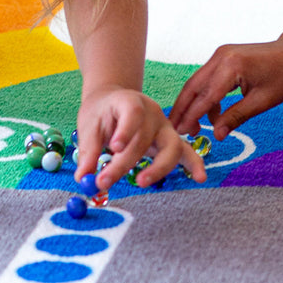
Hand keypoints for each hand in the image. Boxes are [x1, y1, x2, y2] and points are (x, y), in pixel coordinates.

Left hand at [73, 87, 207, 191]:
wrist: (114, 100)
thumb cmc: (101, 112)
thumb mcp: (89, 125)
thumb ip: (88, 151)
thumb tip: (83, 179)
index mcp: (130, 102)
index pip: (133, 114)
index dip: (126, 131)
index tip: (113, 148)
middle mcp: (152, 113)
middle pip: (146, 137)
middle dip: (126, 161)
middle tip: (105, 180)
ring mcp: (165, 127)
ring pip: (171, 146)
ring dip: (158, 167)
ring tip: (141, 182)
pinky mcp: (171, 141)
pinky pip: (186, 152)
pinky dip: (194, 164)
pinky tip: (199, 178)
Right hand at [168, 39, 282, 140]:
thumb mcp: (262, 102)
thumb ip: (236, 117)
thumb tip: (216, 135)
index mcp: (231, 67)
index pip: (205, 97)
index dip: (191, 116)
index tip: (180, 132)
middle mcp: (221, 57)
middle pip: (193, 86)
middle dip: (182, 109)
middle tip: (175, 130)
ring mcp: (220, 54)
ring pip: (197, 82)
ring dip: (192, 103)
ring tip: (193, 126)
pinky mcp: (223, 56)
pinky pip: (207, 78)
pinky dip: (204, 96)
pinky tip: (210, 114)